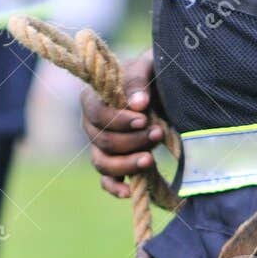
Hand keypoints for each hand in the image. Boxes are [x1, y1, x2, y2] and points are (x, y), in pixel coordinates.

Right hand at [81, 51, 160, 198]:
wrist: (165, 90)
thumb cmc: (154, 73)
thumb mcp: (149, 65)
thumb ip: (139, 78)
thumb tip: (137, 103)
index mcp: (93, 99)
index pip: (96, 114)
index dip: (118, 120)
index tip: (144, 118)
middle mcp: (91, 125)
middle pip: (102, 141)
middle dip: (132, 141)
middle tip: (157, 134)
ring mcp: (100, 147)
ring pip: (103, 164)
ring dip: (127, 164)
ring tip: (151, 159)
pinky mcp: (113, 164)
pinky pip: (106, 182)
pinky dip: (116, 188)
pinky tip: (131, 191)